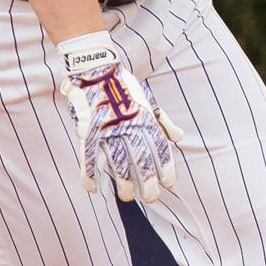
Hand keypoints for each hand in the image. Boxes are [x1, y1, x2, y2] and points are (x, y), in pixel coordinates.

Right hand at [57, 33, 187, 202]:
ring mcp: (107, 129)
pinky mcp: (87, 130)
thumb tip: (178, 137)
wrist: (96, 68)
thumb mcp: (148, 100)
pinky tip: (93, 188)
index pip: (159, 149)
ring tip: (126, 197)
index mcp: (145, 119)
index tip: (168, 183)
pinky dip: (89, 173)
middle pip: (141, 160)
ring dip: (122, 183)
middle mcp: (128, 126)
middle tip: (150, 198)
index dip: (165, 168)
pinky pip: (88, 156)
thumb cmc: (123, 86)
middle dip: (147, 182)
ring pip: (116, 163)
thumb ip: (163, 120)